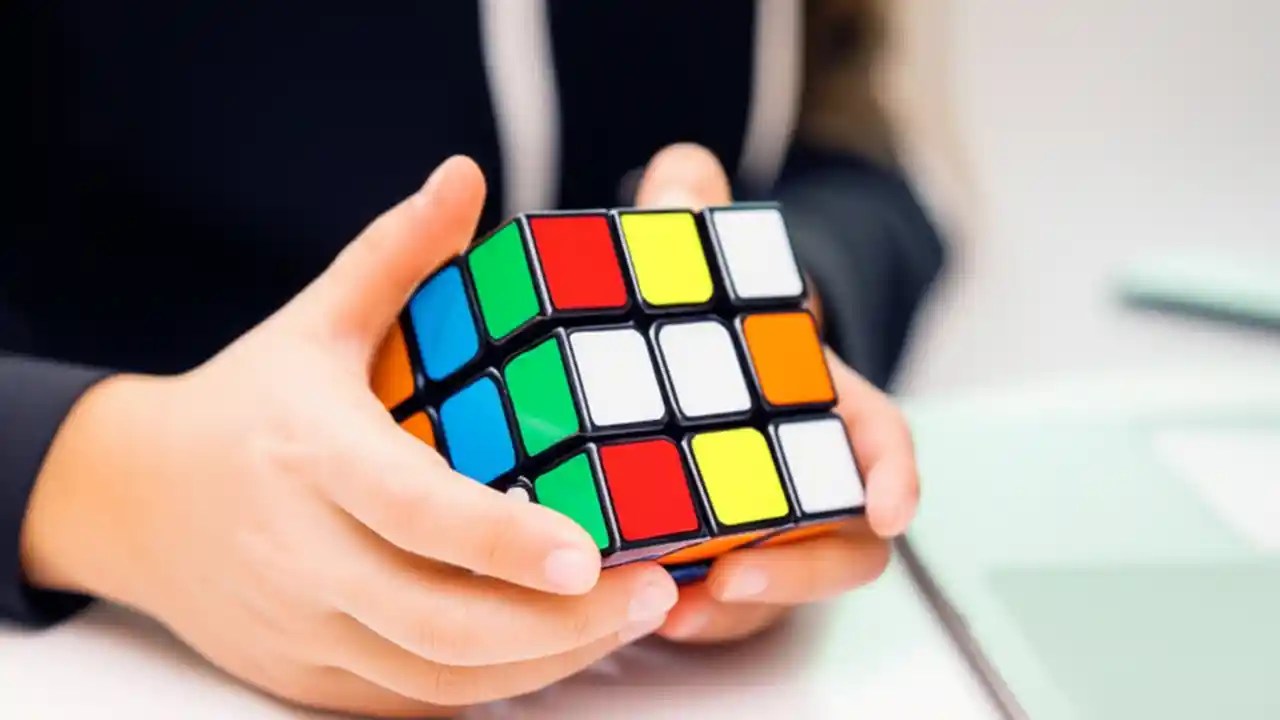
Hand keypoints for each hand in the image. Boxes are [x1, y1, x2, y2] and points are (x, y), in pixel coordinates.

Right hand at [21, 156, 678, 716]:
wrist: (135, 501)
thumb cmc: (248, 405)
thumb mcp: (316, 321)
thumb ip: (396, 256)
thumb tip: (466, 178)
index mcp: (314, 456)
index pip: (415, 510)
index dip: (504, 541)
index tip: (592, 552)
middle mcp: (303, 553)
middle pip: (437, 619)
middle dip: (559, 625)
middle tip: (654, 593)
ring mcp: (303, 626)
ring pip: (433, 674)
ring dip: (541, 663)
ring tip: (630, 622)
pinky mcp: (306, 674)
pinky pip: (408, 701)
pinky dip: (487, 686)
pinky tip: (555, 654)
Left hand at [632, 144, 919, 643]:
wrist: (671, 367)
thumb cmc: (703, 319)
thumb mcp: (691, 261)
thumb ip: (690, 213)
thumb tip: (680, 173)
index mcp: (816, 403)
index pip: (877, 437)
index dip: (893, 471)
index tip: (891, 508)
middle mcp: (806, 474)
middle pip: (841, 539)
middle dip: (800, 569)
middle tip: (735, 576)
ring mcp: (768, 526)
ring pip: (785, 585)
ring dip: (743, 605)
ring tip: (678, 610)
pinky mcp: (723, 564)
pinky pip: (726, 607)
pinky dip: (696, 617)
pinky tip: (650, 614)